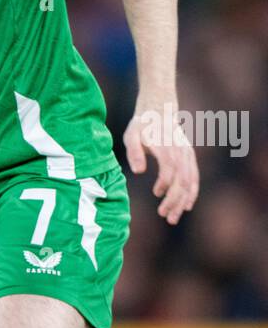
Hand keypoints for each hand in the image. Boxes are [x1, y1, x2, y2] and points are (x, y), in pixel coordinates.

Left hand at [123, 102, 198, 225]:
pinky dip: (192, 192)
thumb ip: (134, 152)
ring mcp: (187, 155)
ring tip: (173, 218)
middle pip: (183, 180)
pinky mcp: (190, 157)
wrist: (160, 109)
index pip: (170, 169)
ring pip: (190, 182)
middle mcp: (180, 152)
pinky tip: (187, 206)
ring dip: (183, 201)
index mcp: (166, 146)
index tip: (156, 193)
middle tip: (165, 217)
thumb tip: (139, 172)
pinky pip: (194, 177)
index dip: (165, 183)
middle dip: (175, 200)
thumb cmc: (142, 125)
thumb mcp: (131, 135)